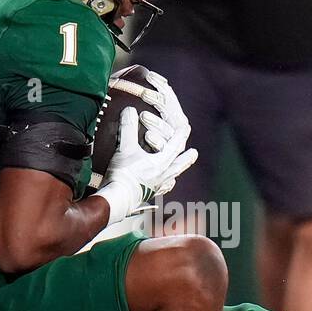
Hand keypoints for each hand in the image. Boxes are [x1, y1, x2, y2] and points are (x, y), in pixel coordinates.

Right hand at [97, 105, 198, 222]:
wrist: (117, 201)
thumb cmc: (123, 176)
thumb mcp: (125, 148)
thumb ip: (128, 128)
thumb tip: (130, 110)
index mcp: (160, 163)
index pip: (175, 146)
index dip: (180, 135)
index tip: (186, 128)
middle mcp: (162, 176)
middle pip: (179, 164)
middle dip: (186, 157)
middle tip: (194, 153)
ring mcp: (156, 187)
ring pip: (172, 178)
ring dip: (176, 172)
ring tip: (179, 172)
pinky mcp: (147, 196)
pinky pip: (161, 189)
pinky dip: (164, 185)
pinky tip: (163, 186)